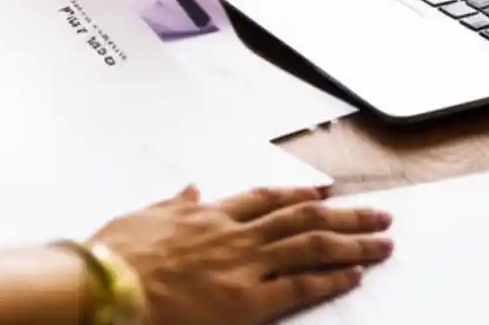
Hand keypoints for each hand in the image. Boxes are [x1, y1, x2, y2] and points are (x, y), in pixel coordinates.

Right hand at [92, 185, 393, 324]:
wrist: (103, 287)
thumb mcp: (140, 219)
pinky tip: (356, 274)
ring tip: (384, 240)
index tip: (324, 193)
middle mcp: (235, 234)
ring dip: (352, 242)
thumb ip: (172, 205)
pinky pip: (299, 285)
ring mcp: (244, 265)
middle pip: (302, 218)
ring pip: (311, 245)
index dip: (299, 195)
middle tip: (380, 213)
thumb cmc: (113, 257)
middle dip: (345, 216)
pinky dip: (330, 278)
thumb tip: (191, 189)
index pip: (265, 199)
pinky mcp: (247, 300)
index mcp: (208, 216)